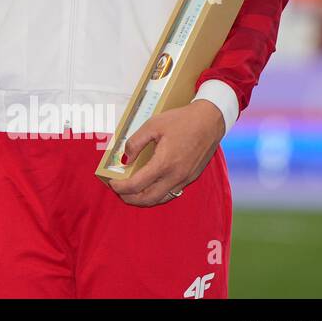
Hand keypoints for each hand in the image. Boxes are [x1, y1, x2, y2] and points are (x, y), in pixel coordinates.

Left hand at [109, 101, 225, 206]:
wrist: (210, 121)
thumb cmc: (181, 121)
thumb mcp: (152, 125)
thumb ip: (135, 143)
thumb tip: (124, 159)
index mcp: (164, 163)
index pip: (137, 185)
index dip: (120, 187)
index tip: (111, 182)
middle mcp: (175, 176)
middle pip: (148, 198)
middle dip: (129, 198)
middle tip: (118, 190)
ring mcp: (185, 179)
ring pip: (161, 199)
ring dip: (144, 199)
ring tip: (131, 192)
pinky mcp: (191, 178)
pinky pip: (171, 193)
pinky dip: (157, 194)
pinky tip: (150, 187)